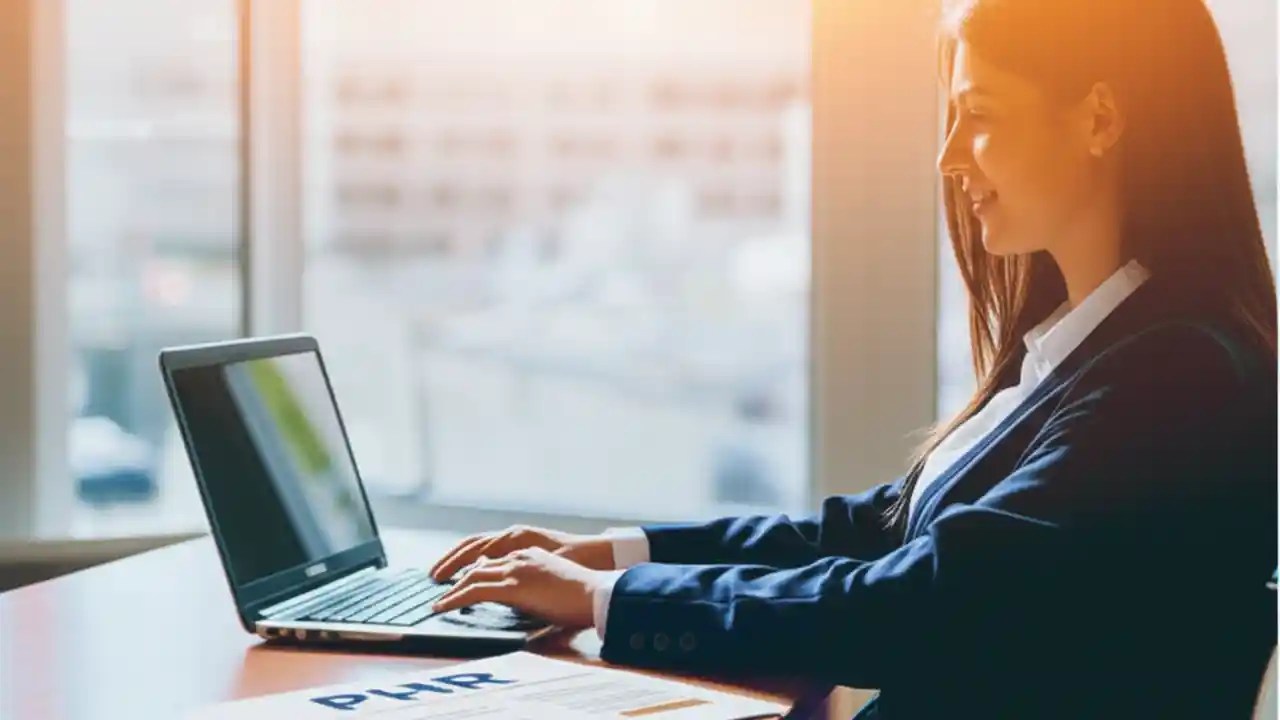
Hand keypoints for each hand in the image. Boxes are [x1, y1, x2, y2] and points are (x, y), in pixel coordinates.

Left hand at [429, 525, 614, 581]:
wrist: (596, 593)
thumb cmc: (582, 594)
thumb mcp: (553, 581)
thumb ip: (533, 583)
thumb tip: (522, 596)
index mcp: (529, 552)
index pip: (492, 553)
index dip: (473, 563)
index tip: (459, 573)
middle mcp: (519, 554)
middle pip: (476, 558)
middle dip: (454, 568)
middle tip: (437, 579)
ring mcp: (516, 568)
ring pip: (472, 574)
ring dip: (451, 587)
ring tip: (437, 599)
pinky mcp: (514, 585)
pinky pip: (475, 590)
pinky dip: (455, 598)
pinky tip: (443, 606)